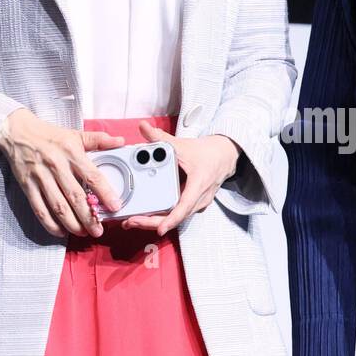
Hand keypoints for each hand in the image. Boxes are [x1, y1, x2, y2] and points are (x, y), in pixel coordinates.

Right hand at [0, 108, 125, 237]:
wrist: (16, 132)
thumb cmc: (49, 135)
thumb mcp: (75, 134)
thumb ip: (98, 140)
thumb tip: (120, 142)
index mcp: (71, 152)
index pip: (92, 176)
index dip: (105, 193)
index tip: (115, 207)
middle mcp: (56, 166)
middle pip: (75, 197)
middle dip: (89, 217)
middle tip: (99, 230)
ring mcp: (41, 177)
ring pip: (58, 206)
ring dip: (72, 223)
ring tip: (83, 233)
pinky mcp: (28, 186)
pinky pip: (39, 209)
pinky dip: (50, 224)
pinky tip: (61, 231)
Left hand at [118, 120, 240, 234]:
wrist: (224, 156)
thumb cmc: (207, 152)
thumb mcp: (182, 144)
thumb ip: (160, 137)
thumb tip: (143, 127)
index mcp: (199, 184)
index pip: (185, 206)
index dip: (172, 219)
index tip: (160, 228)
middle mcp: (199, 198)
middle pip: (176, 217)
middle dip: (152, 222)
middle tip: (131, 222)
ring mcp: (197, 204)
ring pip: (175, 218)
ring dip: (154, 221)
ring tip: (133, 221)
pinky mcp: (193, 204)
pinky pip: (177, 214)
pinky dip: (161, 217)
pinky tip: (145, 216)